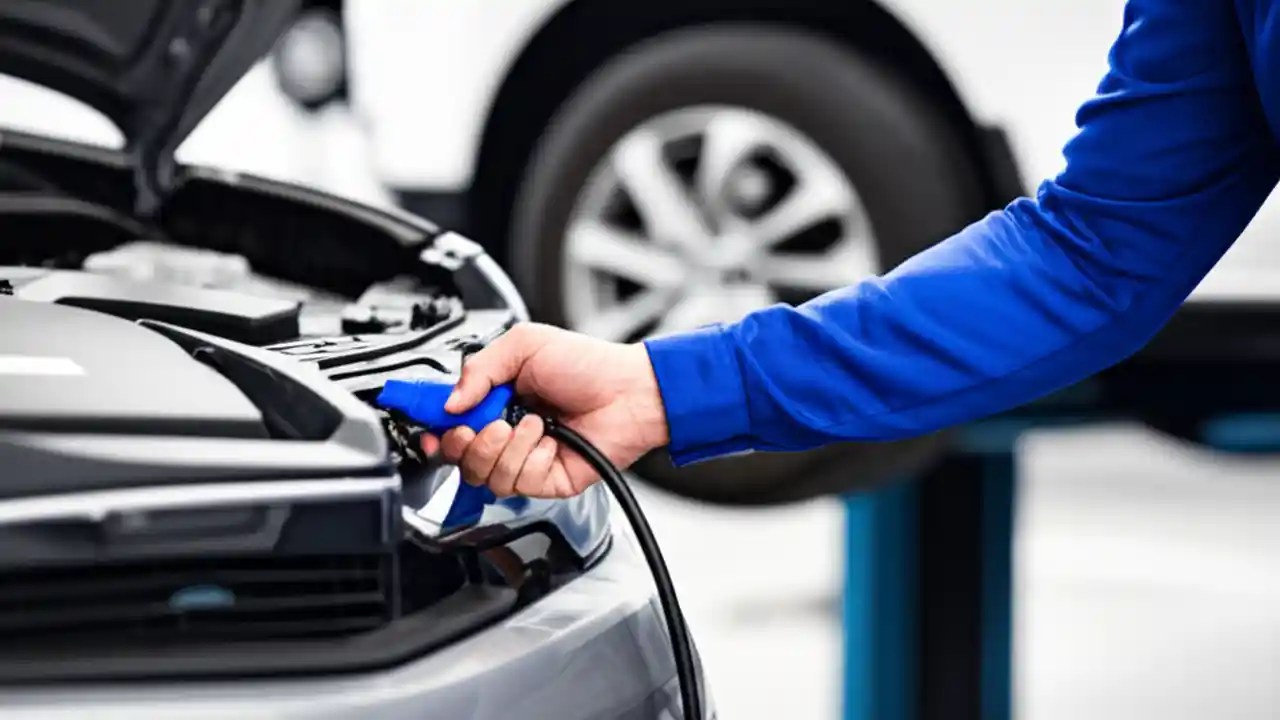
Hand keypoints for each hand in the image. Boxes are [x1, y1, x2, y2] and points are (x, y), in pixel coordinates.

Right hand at [423, 323, 668, 497]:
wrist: (629, 392)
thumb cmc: (588, 365)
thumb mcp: (524, 346)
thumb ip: (479, 369)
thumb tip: (450, 401)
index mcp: (497, 399)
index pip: (451, 421)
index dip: (434, 426)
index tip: (428, 423)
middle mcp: (507, 432)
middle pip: (459, 456)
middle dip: (461, 442)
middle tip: (478, 425)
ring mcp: (525, 458)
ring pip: (483, 473)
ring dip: (502, 446)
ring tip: (530, 422)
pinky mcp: (545, 481)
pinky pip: (515, 482)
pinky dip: (528, 458)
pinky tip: (547, 439)